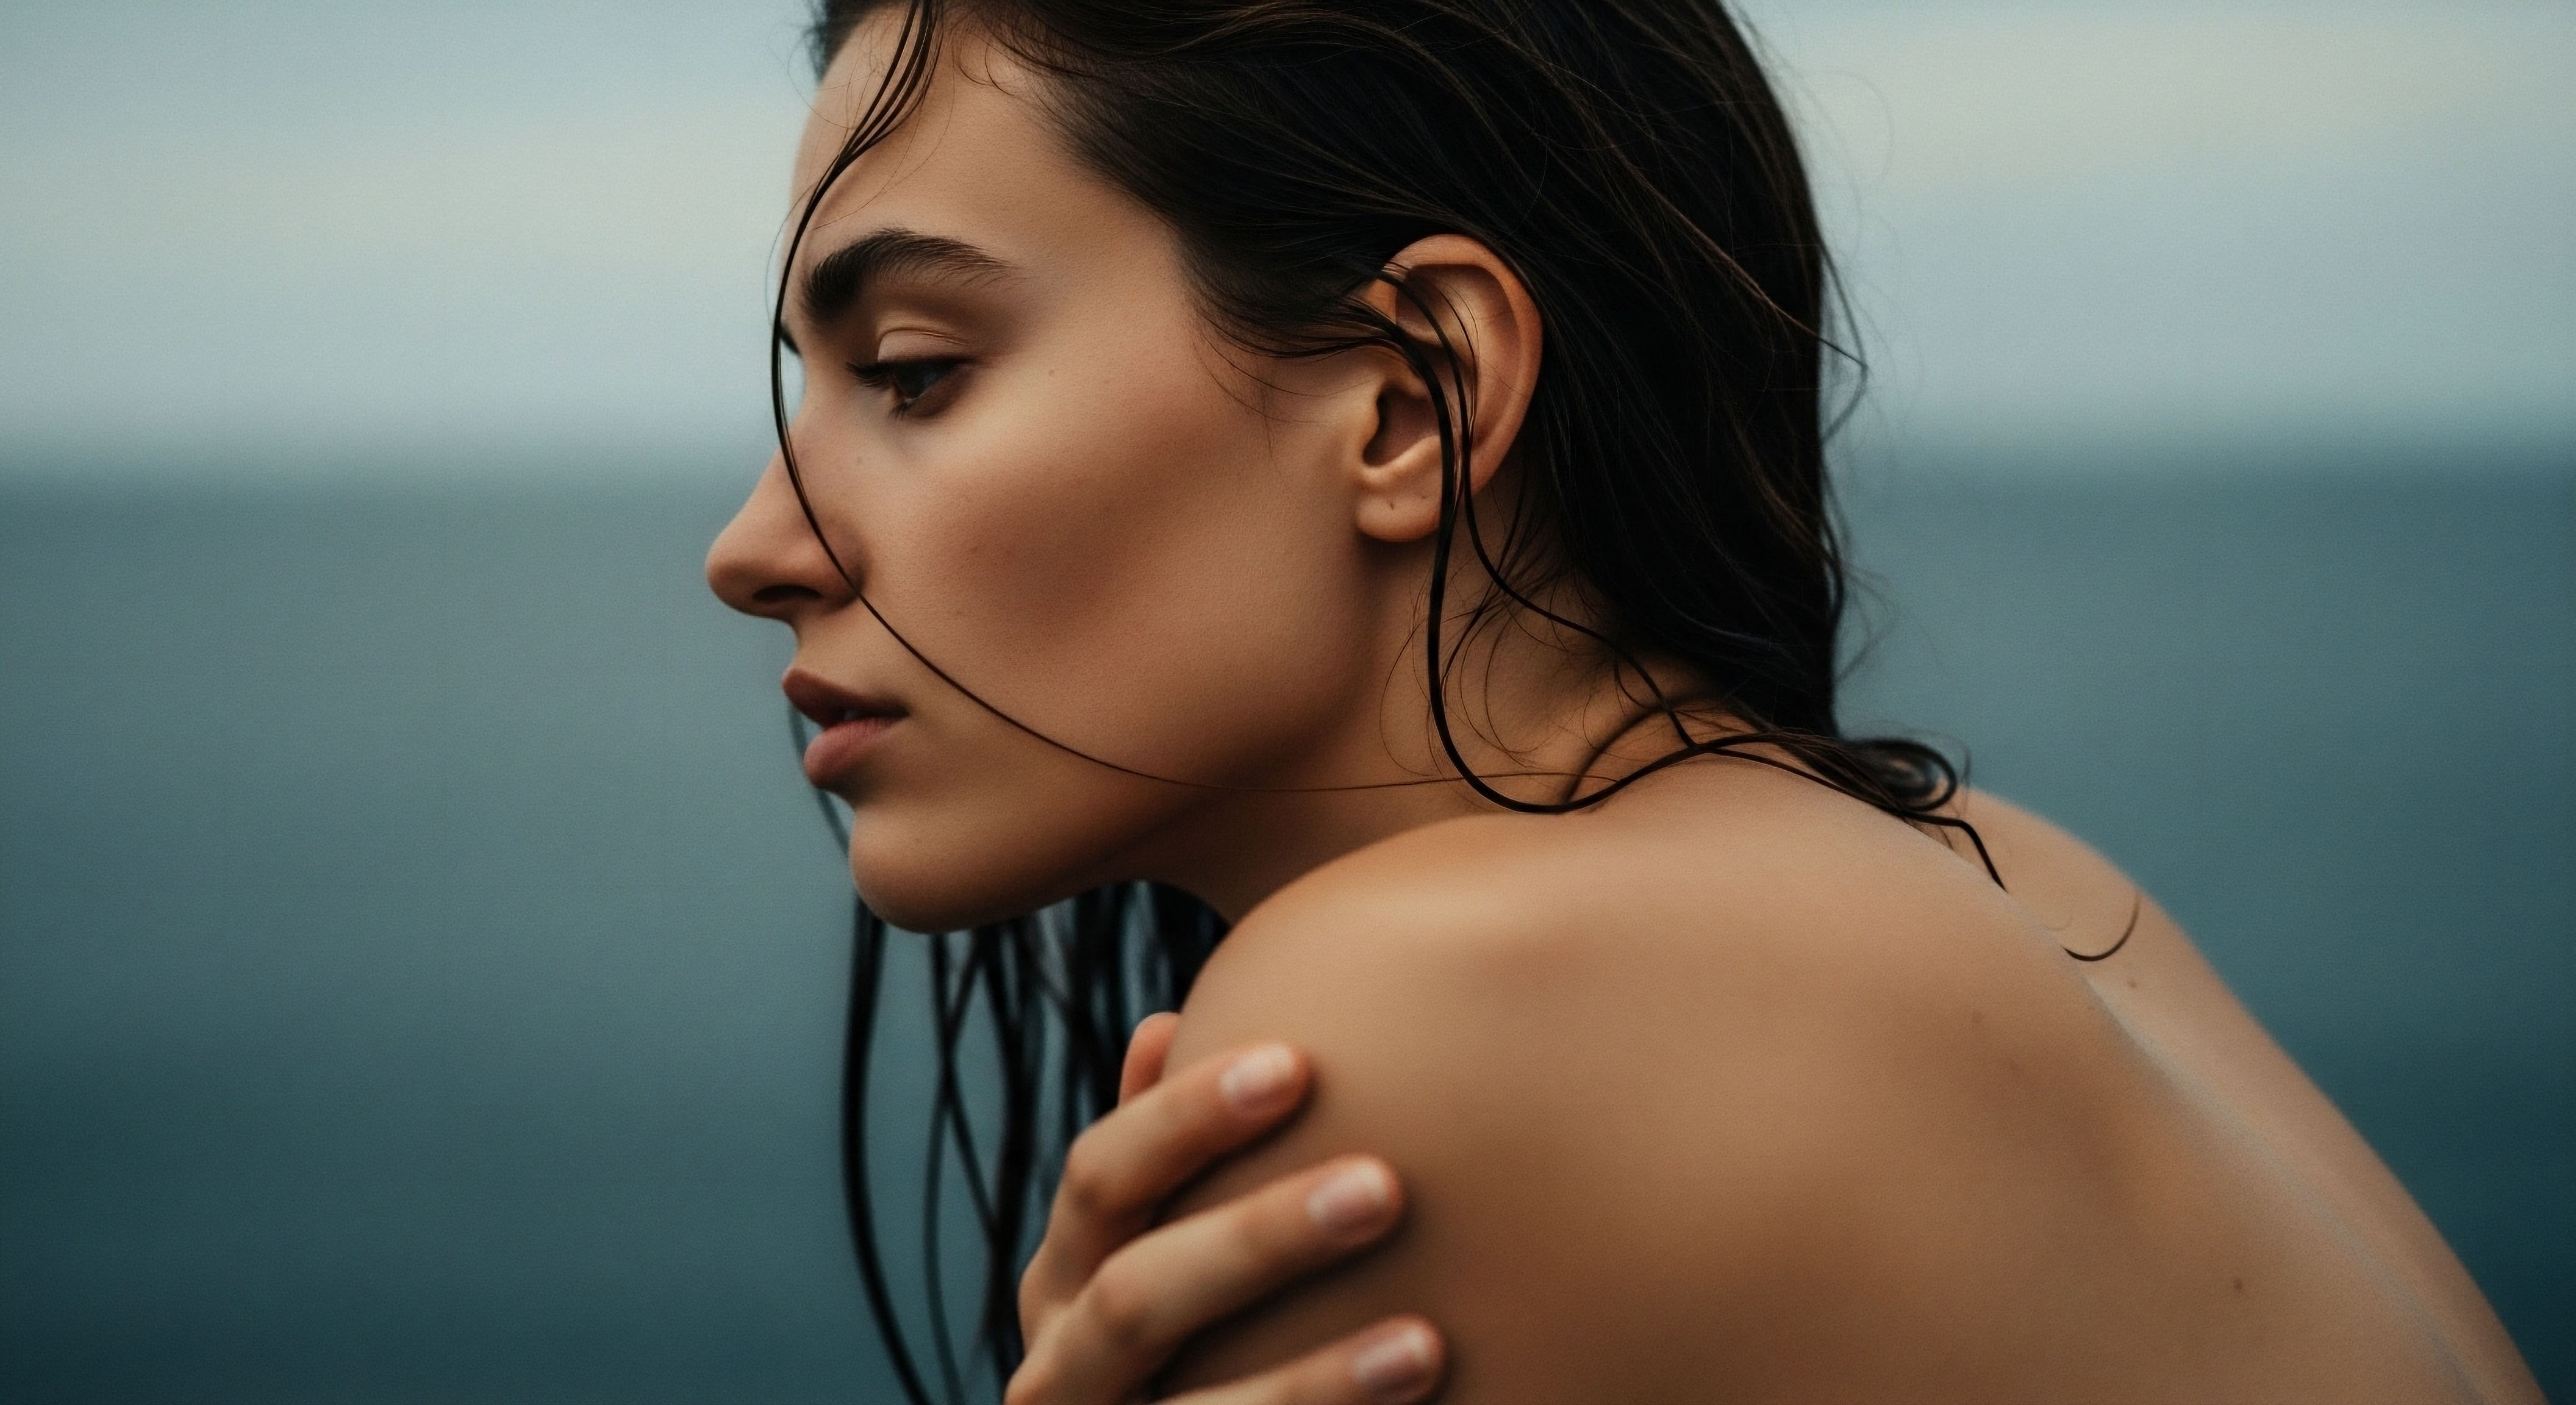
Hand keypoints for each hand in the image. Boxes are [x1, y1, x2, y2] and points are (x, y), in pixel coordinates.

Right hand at [1009, 1014, 1444, 1404]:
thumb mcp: (1158, 1251)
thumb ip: (1165, 1157)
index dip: (1185, 1118)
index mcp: (1065, 1276)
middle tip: (1383, 1188)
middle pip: (1136, 1295)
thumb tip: (1162, 1026)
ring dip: (1314, 1381)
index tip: (1296, 1064)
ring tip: (1425, 1344)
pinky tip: (1419, 1400)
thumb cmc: (1195, 1335)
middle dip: (1258, 1241)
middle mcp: (1060, 1368)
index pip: (1101, 1179)